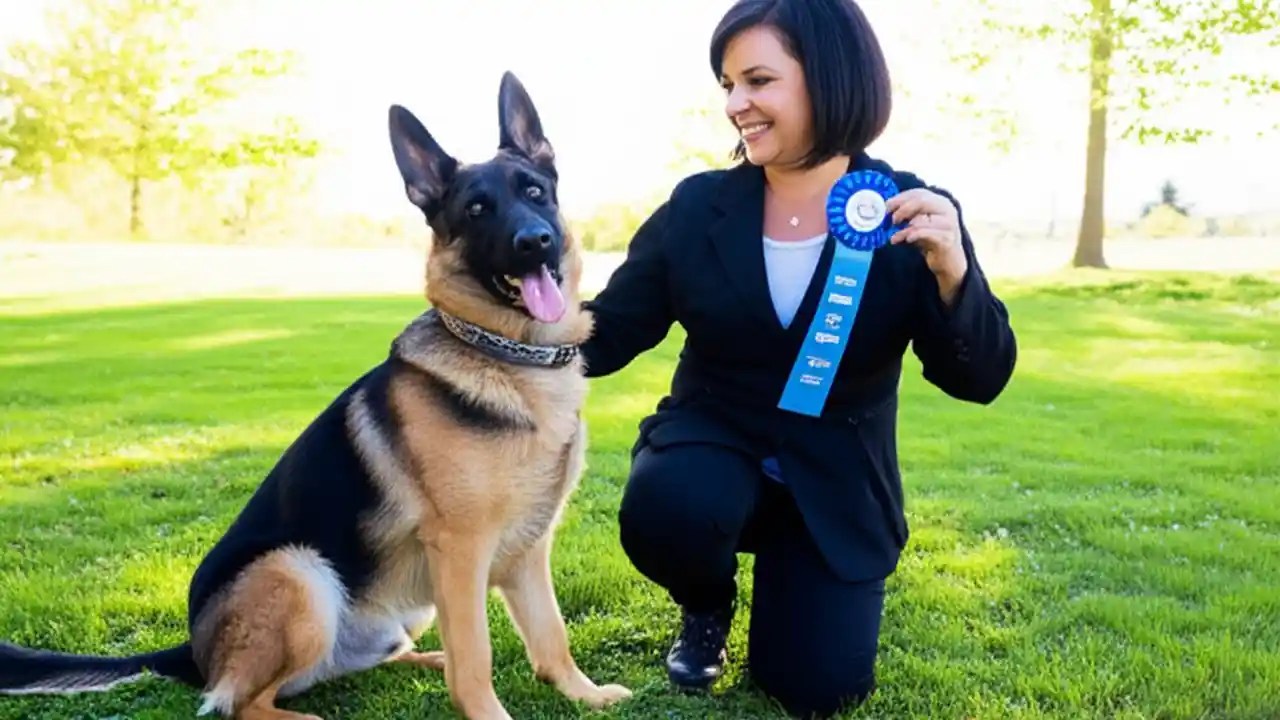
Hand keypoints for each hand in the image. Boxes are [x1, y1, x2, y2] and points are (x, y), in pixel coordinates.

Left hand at [886, 189, 968, 304]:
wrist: (949, 261)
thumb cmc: (931, 240)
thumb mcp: (918, 224)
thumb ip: (908, 215)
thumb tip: (886, 208)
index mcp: (940, 202)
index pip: (919, 193)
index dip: (900, 198)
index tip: (886, 206)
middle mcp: (947, 209)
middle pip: (921, 201)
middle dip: (902, 210)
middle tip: (891, 220)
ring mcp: (948, 224)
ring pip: (921, 219)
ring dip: (903, 229)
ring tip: (894, 237)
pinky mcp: (946, 239)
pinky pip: (925, 233)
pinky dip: (912, 235)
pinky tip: (906, 240)